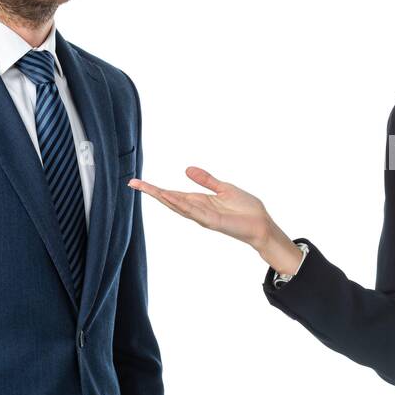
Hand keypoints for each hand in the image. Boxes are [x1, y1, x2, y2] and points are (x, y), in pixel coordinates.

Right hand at [128, 167, 303, 274]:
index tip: (138, 182)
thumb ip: (206, 180)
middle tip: (132, 183)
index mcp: (200, 202)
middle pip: (170, 200)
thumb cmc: (246, 209)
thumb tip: (186, 169)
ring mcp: (203, 217)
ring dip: (162, 197)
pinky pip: (194, 212)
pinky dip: (181, 204)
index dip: (156, 188)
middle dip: (152, 192)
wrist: (262, 224)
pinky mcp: (213, 221)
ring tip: (146, 188)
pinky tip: (170, 197)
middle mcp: (198, 210)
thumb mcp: (224, 188)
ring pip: (178, 206)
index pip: (174, 194)